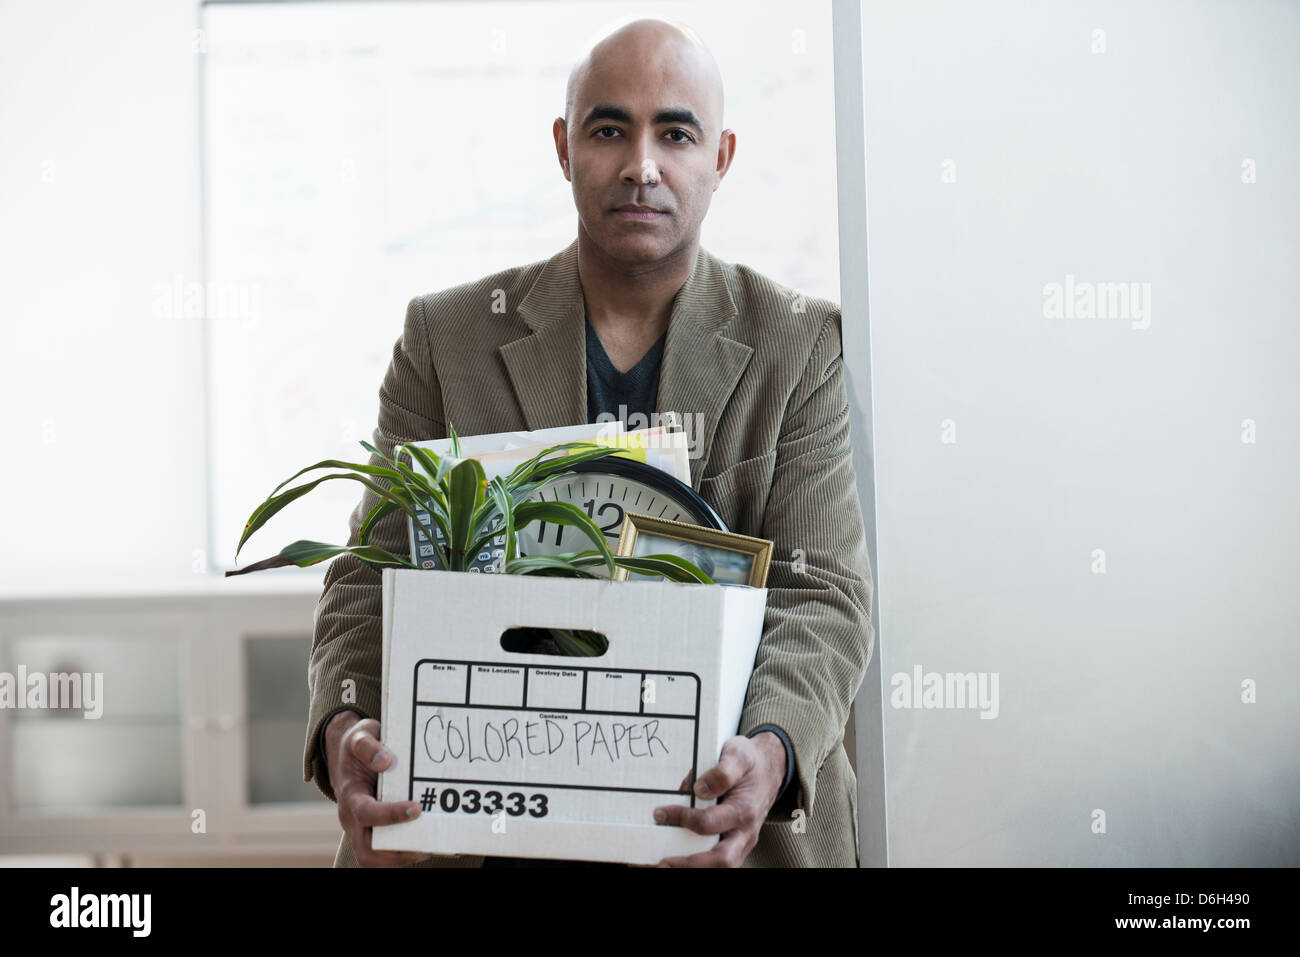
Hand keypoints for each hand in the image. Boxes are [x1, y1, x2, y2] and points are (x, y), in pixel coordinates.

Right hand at [325, 712, 433, 866]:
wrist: (347, 754)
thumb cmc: (357, 746)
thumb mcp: (359, 736)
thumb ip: (368, 746)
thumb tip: (385, 761)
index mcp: (350, 795)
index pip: (366, 813)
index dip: (389, 815)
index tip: (416, 809)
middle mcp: (352, 818)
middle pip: (366, 851)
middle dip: (396, 853)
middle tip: (426, 843)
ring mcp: (361, 828)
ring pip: (374, 858)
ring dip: (402, 856)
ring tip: (431, 846)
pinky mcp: (373, 831)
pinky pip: (385, 851)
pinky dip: (405, 851)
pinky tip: (428, 842)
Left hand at [652, 731, 785, 866]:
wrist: (771, 767)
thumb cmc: (751, 762)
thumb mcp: (739, 755)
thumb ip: (723, 772)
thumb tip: (701, 789)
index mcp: (744, 810)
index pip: (708, 823)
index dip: (682, 820)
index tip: (660, 813)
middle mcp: (745, 832)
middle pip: (722, 861)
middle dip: (690, 864)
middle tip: (663, 862)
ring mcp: (742, 841)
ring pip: (723, 865)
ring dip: (695, 867)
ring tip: (668, 864)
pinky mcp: (736, 844)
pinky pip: (720, 860)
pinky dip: (701, 863)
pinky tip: (681, 859)